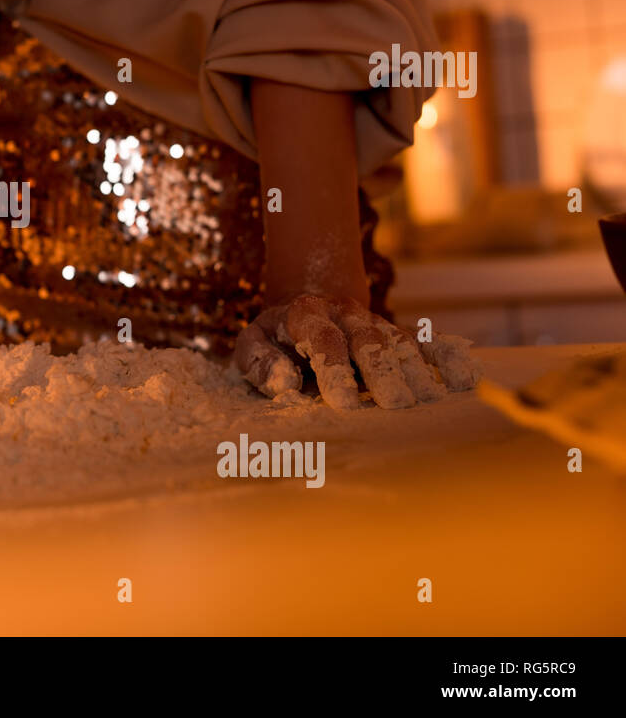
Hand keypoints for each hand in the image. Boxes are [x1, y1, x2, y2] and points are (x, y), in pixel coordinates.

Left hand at [234, 294, 481, 408]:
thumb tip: (285, 383)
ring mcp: (375, 321)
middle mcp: (345, 313)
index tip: (344, 403)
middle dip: (382, 370)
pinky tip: (465, 379)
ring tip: (427, 402)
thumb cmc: (275, 341)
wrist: (306, 312)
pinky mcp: (398, 333)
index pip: (322, 337)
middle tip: (395, 404)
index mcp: (306, 313)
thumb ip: (259, 364)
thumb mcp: (251, 345)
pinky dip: (447, 358)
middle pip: (368, 338)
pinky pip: (427, 342)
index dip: (334, 368)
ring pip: (399, 341)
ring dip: (415, 370)